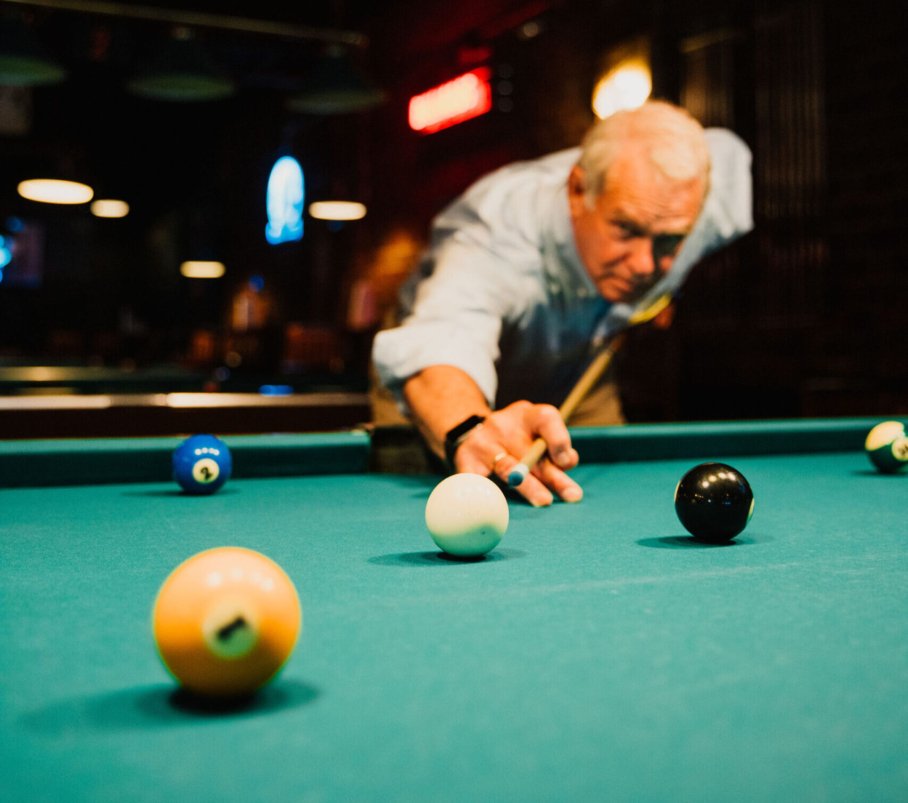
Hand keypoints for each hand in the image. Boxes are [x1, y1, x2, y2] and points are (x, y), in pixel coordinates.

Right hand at [453, 401, 581, 506]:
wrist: (472, 436)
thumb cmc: (516, 442)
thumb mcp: (536, 436)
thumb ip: (555, 449)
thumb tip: (567, 463)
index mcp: (525, 415)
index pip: (546, 418)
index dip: (559, 440)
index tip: (566, 463)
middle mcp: (502, 425)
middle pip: (530, 452)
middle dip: (553, 477)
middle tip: (571, 495)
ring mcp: (481, 442)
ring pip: (508, 468)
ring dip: (529, 487)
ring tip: (544, 501)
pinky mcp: (464, 460)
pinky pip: (479, 482)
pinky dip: (491, 495)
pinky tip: (498, 508)